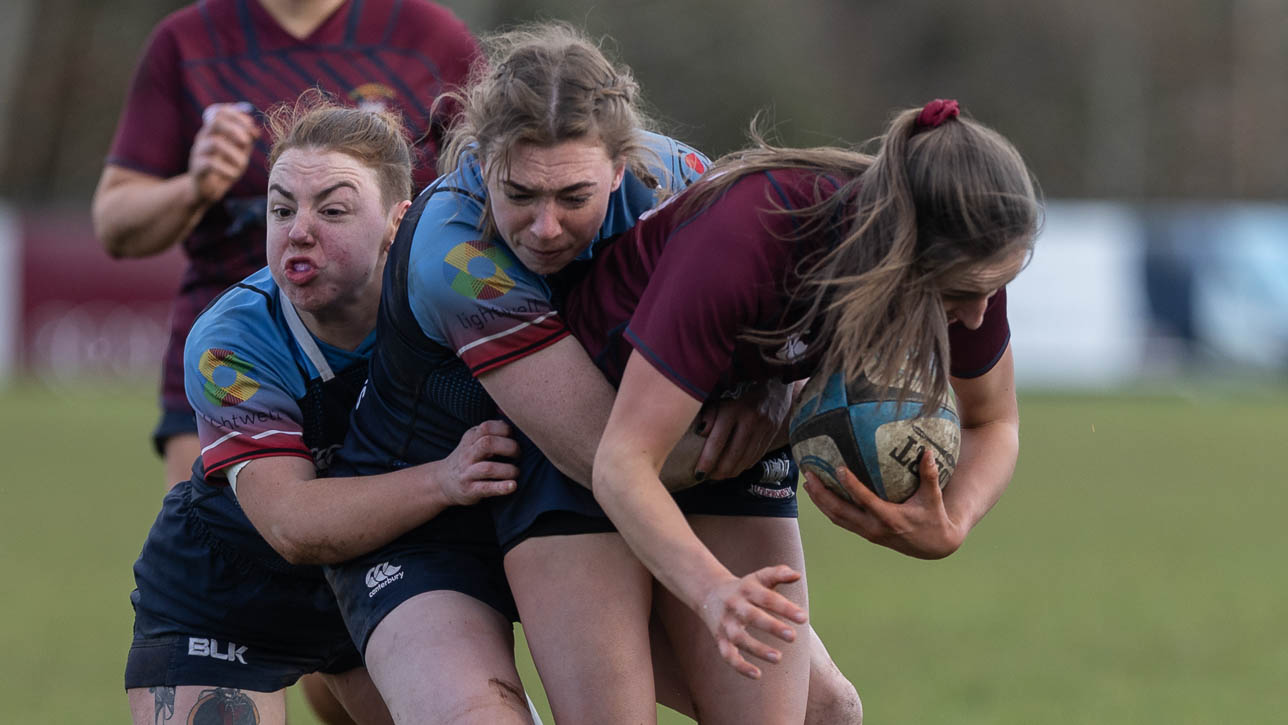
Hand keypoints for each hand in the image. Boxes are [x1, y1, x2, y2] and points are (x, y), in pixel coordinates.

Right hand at [188, 103, 258, 203]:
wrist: (207, 190)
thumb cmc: (226, 167)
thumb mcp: (240, 153)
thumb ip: (247, 140)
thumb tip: (256, 130)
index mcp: (214, 130)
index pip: (221, 112)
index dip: (237, 115)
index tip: (251, 126)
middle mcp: (204, 137)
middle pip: (215, 122)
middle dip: (234, 129)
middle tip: (247, 142)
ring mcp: (198, 152)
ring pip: (214, 143)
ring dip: (233, 152)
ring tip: (243, 164)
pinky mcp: (196, 168)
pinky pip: (209, 163)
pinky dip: (225, 169)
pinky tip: (233, 175)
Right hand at [435, 420, 519, 505]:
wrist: (443, 482)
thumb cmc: (468, 458)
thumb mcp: (473, 440)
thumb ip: (490, 429)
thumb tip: (508, 411)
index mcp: (470, 438)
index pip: (487, 427)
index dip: (505, 430)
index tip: (513, 437)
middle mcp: (467, 454)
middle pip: (488, 444)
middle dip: (509, 447)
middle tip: (518, 454)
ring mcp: (468, 473)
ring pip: (488, 468)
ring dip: (508, 470)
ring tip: (516, 472)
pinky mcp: (471, 490)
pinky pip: (486, 488)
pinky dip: (501, 487)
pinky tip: (513, 486)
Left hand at [693, 381, 792, 479]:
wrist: (774, 383)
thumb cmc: (740, 391)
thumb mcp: (722, 397)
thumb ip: (710, 414)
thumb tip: (700, 433)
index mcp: (734, 409)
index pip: (718, 441)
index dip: (707, 460)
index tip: (698, 473)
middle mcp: (751, 420)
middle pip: (732, 456)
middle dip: (718, 472)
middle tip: (706, 478)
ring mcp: (764, 429)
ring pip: (745, 460)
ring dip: (730, 473)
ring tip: (717, 476)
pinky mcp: (773, 435)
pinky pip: (755, 457)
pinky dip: (743, 467)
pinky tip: (733, 468)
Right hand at [697, 566, 807, 678]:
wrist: (709, 592)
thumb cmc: (744, 587)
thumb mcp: (758, 577)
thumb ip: (778, 574)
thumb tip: (797, 575)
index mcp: (747, 589)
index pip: (767, 598)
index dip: (785, 608)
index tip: (803, 618)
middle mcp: (735, 606)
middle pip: (752, 616)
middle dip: (771, 626)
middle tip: (793, 637)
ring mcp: (726, 624)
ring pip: (739, 638)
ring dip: (758, 649)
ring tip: (779, 658)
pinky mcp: (720, 640)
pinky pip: (727, 655)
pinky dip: (740, 666)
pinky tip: (758, 674)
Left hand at [803, 450, 964, 558]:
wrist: (933, 547)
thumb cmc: (933, 518)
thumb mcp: (933, 498)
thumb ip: (930, 475)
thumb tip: (927, 451)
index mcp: (891, 518)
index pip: (866, 500)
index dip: (851, 485)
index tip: (838, 468)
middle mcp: (875, 528)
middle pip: (841, 512)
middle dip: (822, 494)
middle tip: (809, 475)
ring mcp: (868, 532)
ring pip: (837, 518)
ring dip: (820, 501)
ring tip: (808, 483)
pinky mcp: (865, 534)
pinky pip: (841, 521)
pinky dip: (828, 508)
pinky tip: (820, 495)